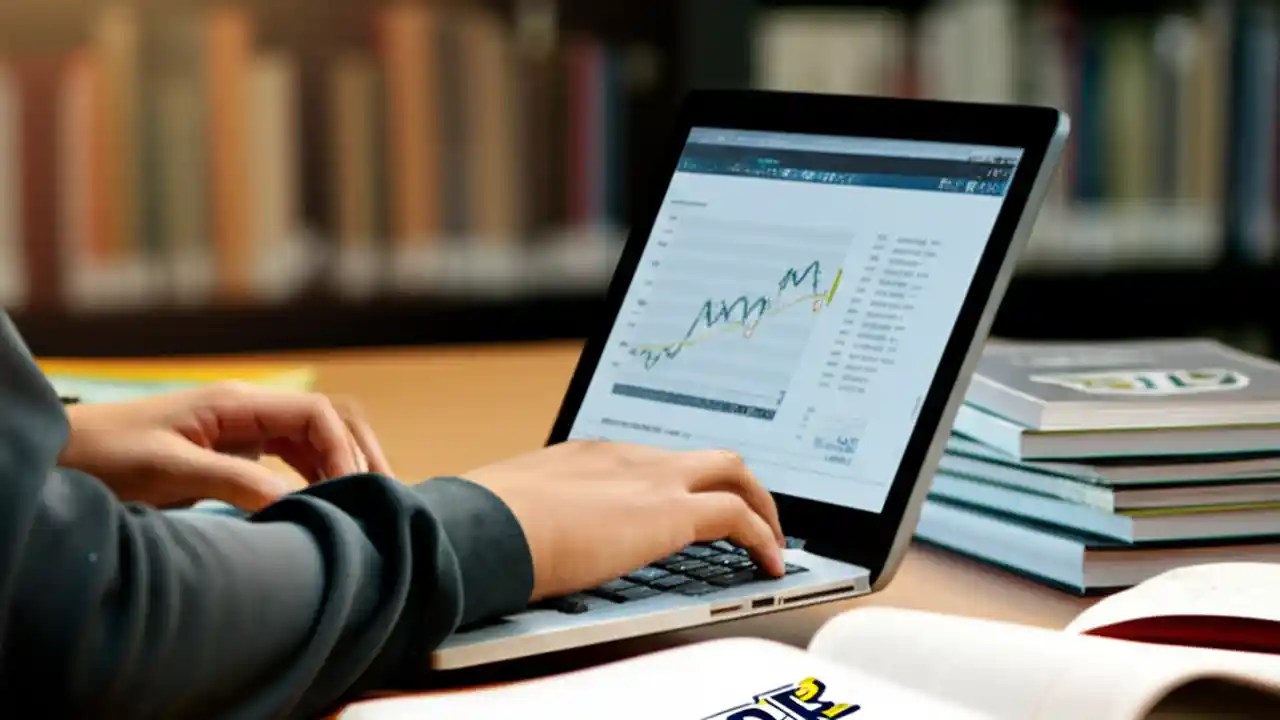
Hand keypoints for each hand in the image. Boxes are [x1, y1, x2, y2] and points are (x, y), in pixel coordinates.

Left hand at [58, 382, 392, 510]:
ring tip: (366, 503)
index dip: (344, 452)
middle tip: (384, 496)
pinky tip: (329, 501)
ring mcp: (242, 427)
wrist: (62, 455)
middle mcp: (247, 409)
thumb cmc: (106, 457)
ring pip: (315, 437)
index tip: (354, 492)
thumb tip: (299, 505)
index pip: (317, 415)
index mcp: (236, 403)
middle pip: (328, 419)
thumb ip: (237, 482)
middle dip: (360, 452)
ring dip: (344, 464)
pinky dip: (319, 474)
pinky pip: (293, 454)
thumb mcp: (171, 472)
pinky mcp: (234, 449)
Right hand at [461, 440, 785, 601]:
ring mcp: (649, 478)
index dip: (684, 485)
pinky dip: (762, 538)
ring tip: (773, 542)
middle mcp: (626, 456)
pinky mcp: (667, 510)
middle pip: (706, 455)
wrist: (483, 528)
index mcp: (589, 456)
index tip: (692, 508)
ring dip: (761, 506)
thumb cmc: (483, 528)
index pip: (655, 462)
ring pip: (733, 472)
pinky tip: (769, 565)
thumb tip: (526, 543)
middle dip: (739, 484)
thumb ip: (537, 519)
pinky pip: (737, 516)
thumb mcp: (515, 513)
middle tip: (754, 516)